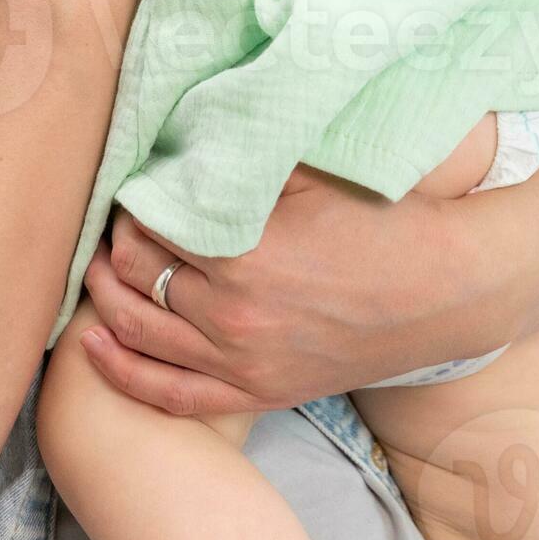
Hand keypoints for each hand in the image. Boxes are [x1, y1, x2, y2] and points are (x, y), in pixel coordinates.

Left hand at [70, 171, 465, 415]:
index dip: (131, 202)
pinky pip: (170, 395)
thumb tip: (180, 145)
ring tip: (94, 270)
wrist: (443, 291)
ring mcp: (242, 363)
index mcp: (240, 254)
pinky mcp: (258, 393)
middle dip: (113, 245)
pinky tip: (94, 344)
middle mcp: (231, 315)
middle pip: (134, 275)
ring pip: (139, 332)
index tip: (132, 186)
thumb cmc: (380, 221)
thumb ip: (236, 166)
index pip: (148, 224)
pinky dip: (123, 371)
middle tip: (114, 222)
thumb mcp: (305, 176)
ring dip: (104, 298)